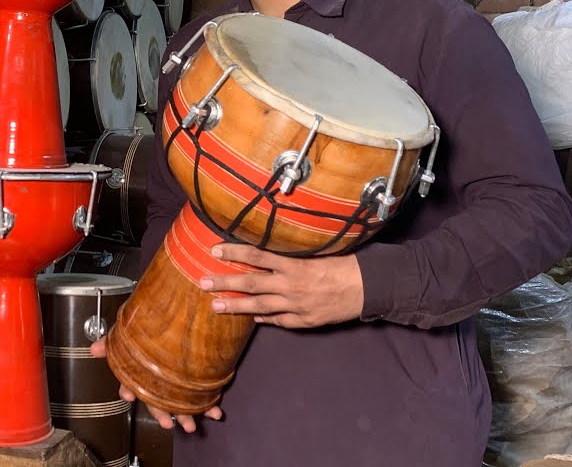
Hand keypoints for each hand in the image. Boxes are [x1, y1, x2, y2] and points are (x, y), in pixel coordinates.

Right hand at [89, 336, 222, 432]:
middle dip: (162, 413)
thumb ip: (113, 341)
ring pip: (180, 403)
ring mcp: (177, 382)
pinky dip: (210, 405)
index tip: (127, 395)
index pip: (131, 382)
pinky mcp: (195, 381)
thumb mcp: (131, 331)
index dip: (128, 390)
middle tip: (167, 423)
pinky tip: (215, 411)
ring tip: (191, 425)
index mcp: (142, 372)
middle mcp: (159, 380)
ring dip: (186, 415)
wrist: (179, 315)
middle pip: (157, 400)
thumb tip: (94, 349)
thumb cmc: (149, 329)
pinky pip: (203, 396)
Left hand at [202, 243, 364, 327]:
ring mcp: (296, 306)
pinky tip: (252, 318)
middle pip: (251, 284)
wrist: (368, 287)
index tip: (214, 250)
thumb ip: (292, 255)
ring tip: (215, 306)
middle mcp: (291, 286)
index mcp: (294, 265)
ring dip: (236, 306)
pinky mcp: (305, 320)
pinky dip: (266, 318)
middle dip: (225, 283)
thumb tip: (269, 251)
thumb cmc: (344, 264)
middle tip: (202, 282)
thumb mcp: (316, 253)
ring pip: (259, 307)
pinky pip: (280, 321)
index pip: (257, 256)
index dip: (234, 253)